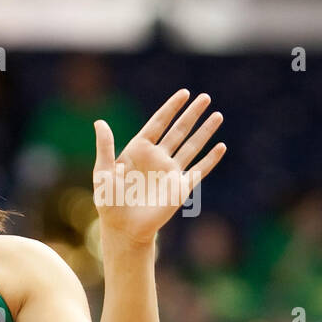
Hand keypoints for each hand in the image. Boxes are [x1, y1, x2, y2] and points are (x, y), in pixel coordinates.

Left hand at [93, 88, 225, 245]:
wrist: (123, 228)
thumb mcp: (102, 172)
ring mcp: (170, 171)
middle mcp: (157, 158)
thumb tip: (99, 122)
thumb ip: (105, 147)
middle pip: (179, 130)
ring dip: (205, 131)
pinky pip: (199, 169)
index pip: (158, 123)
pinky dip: (211, 159)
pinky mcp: (181, 187)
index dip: (171, 108)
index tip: (184, 92)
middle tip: (205, 97)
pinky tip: (221, 146)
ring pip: (192, 145)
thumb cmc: (109, 202)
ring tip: (217, 115)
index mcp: (138, 151)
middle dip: (192, 114)